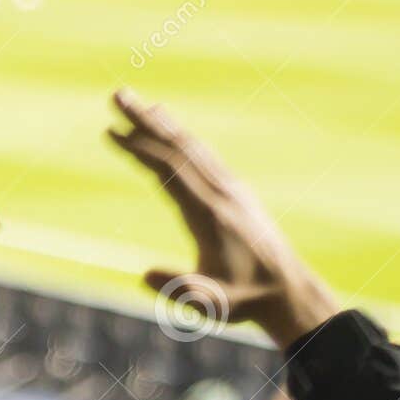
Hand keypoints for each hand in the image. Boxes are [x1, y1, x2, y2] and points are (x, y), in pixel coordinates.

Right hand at [109, 89, 337, 348]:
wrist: (288, 290)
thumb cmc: (246, 299)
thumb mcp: (212, 304)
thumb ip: (182, 290)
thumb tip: (145, 276)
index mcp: (210, 214)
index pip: (170, 170)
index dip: (140, 149)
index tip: (112, 131)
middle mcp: (221, 192)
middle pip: (179, 146)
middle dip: (145, 120)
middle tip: (117, 94)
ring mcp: (231, 189)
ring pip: (192, 146)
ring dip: (163, 123)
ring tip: (137, 102)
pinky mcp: (235, 192)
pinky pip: (204, 155)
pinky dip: (182, 138)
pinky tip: (172, 129)